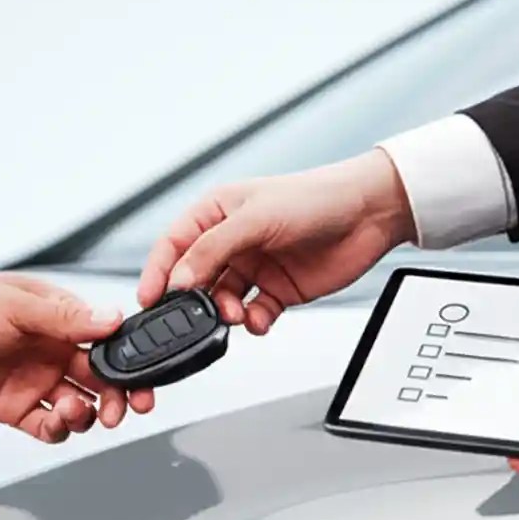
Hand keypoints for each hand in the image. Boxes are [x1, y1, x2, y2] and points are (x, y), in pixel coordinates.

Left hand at [0, 273, 153, 443]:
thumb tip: (112, 320)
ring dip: (88, 413)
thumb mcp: (16, 307)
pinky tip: (57, 422)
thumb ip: (65, 318)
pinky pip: (50, 426)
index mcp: (58, 318)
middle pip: (102, 377)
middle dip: (119, 395)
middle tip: (123, 409)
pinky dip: (61, 429)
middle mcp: (51, 350)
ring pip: (81, 404)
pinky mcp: (15, 408)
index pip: (108, 340)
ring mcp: (34, 380)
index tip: (144, 377)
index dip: (130, 360)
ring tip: (74, 410)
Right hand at [137, 149, 416, 334]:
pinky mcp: (278, 289)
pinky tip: (259, 319)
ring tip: (236, 313)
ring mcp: (254, 266)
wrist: (370, 213)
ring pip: (222, 300)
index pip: (174, 244)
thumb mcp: (256, 218)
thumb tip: (180, 280)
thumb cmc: (316, 197)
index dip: (158, 272)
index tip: (148, 300)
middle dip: (193, 300)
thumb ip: (214, 249)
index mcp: (217, 212)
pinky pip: (253, 313)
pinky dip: (252, 321)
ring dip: (224, 312)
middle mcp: (232, 240)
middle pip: (195, 277)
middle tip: (195, 317)